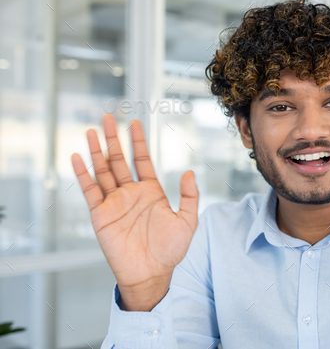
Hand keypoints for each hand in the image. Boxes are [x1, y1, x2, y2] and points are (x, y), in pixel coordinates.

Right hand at [71, 114, 198, 310]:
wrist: (151, 274)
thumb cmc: (170, 250)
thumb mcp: (187, 221)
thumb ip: (190, 196)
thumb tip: (190, 171)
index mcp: (151, 192)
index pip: (142, 160)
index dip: (138, 142)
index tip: (134, 122)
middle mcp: (131, 193)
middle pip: (119, 160)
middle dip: (113, 139)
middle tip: (107, 117)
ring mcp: (114, 203)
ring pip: (103, 171)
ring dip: (97, 151)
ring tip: (91, 131)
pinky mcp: (101, 215)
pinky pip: (90, 191)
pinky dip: (83, 174)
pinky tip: (77, 157)